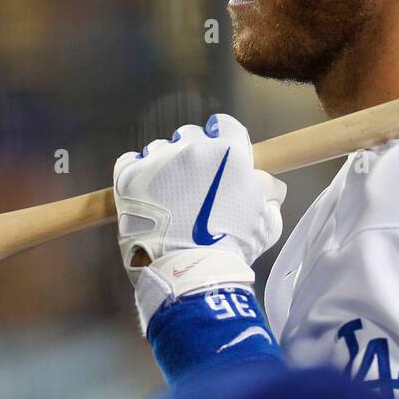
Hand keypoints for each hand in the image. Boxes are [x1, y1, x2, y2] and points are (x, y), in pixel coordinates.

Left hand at [113, 114, 285, 328]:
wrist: (190, 272)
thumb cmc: (234, 247)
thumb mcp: (268, 221)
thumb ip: (269, 193)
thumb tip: (267, 183)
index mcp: (229, 153)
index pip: (225, 126)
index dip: (224, 140)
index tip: (220, 159)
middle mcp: (193, 148)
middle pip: (191, 136)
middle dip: (194, 154)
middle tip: (194, 183)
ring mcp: (158, 161)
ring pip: (160, 149)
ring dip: (164, 165)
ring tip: (166, 193)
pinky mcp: (128, 177)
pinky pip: (129, 161)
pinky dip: (136, 172)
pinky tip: (144, 191)